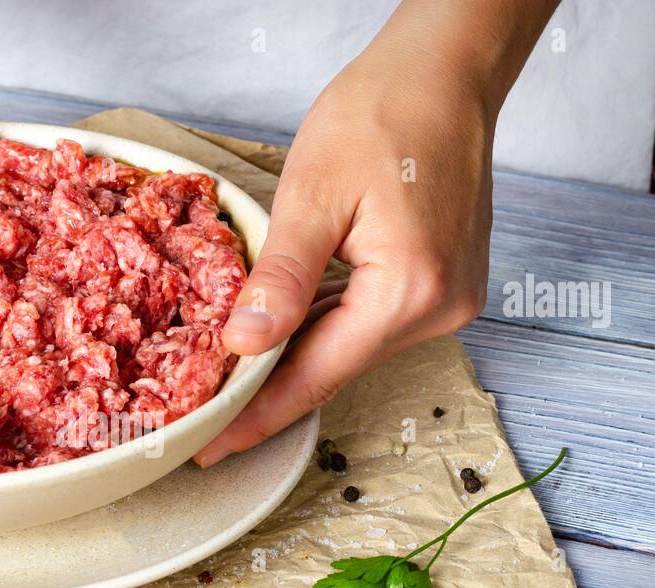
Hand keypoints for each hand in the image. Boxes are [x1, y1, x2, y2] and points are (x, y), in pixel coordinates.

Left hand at [196, 0, 555, 466]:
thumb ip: (281, 278)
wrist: (446, 71)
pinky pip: (369, 321)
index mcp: (409, 290)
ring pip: (350, 346)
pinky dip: (323, 327)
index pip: (316, 376)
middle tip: (206, 415)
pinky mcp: (443, 283)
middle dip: (268, 390)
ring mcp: (448, 298)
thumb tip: (245, 346)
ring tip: (231, 379)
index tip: (211, 449)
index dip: (257, 415)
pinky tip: (282, 330)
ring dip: (294, 358)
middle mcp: (440, 308)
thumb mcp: (313, 192)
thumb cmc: (384, 111)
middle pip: (334, 366)